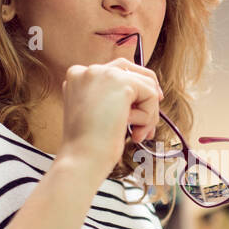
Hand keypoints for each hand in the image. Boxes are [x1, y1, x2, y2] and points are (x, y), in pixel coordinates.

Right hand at [58, 57, 163, 180]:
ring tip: (137, 134)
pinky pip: (151, 94)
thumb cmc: (88, 146)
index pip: (115, 72)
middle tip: (152, 119)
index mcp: (77, 77)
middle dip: (146, 95)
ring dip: (148, 113)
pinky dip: (148, 116)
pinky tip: (134, 130)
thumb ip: (111, 97)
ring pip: (145, 84)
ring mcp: (103, 73)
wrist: (81, 159)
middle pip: (132, 71)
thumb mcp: (96, 113)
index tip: (140, 110)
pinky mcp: (120, 82)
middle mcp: (87, 70)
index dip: (133, 90)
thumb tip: (147, 92)